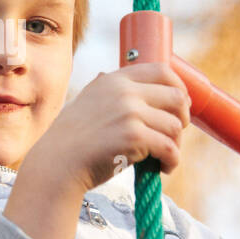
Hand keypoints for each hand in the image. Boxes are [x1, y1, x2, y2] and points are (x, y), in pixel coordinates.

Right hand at [24, 61, 191, 195]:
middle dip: (182, 118)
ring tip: (163, 157)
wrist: (57, 163)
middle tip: (174, 135)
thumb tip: (144, 92)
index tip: (181, 105)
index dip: (179, 87)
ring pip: (175, 126)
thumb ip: (113, 93)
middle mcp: (123, 91)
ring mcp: (129, 112)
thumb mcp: (89, 102)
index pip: (162, 70)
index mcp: (114, 79)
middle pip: (176, 97)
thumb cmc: (73, 140)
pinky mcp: (134, 136)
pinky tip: (163, 168)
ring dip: (175, 146)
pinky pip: (170, 148)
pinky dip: (172, 161)